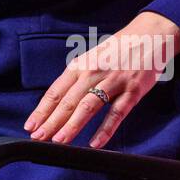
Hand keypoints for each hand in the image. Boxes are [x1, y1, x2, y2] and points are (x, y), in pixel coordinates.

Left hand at [22, 13, 179, 149]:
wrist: (148, 36)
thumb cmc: (117, 51)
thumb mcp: (91, 59)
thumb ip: (77, 79)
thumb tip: (58, 102)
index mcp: (79, 66)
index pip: (55, 92)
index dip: (42, 110)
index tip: (31, 126)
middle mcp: (92, 72)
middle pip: (68, 101)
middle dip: (51, 121)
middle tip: (39, 138)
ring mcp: (112, 81)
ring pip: (88, 106)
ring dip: (72, 125)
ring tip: (59, 141)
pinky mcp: (132, 90)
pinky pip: (117, 113)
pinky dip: (105, 129)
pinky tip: (95, 143)